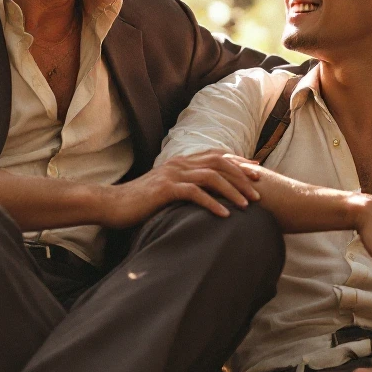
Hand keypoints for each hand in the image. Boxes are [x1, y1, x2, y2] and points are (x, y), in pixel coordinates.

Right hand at [104, 151, 261, 228]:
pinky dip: (212, 203)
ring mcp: (172, 175)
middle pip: (219, 163)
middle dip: (242, 176)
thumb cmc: (139, 202)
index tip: (257, 172)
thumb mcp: (166, 190)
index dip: (239, 163)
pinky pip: (194, 193)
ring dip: (232, 190)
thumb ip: (184, 187)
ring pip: (211, 177)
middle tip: (260, 190)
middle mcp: (179, 164)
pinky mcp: (165, 189)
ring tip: (248, 205)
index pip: (217, 156)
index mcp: (181, 162)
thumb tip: (205, 195)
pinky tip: (225, 215)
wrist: (112, 204)